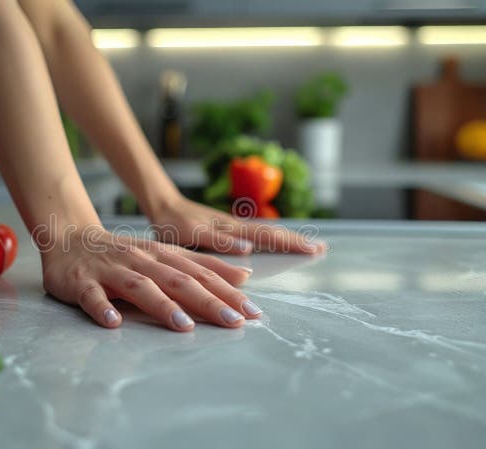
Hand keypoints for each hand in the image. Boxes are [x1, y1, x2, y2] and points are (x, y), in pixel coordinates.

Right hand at [40, 226, 258, 330]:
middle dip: (208, 301)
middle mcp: (142, 261)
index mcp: (163, 256)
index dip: (228, 292)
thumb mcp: (165, 255)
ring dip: (162, 306)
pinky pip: (92, 296)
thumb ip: (201, 266)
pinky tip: (112, 322)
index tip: (253, 312)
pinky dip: (102, 307)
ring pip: (140, 287)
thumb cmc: (123, 253)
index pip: (201, 274)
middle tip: (234, 322)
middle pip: (178, 281)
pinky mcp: (82, 282)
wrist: (69, 237)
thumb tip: (245, 276)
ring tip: (184, 325)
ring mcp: (111, 271)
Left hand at [146, 195, 325, 255]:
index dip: (290, 245)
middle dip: (298, 242)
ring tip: (314, 244)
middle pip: (273, 234)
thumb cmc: (172, 225)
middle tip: (323, 249)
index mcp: (230, 231)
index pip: (268, 238)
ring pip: (268, 232)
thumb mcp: (191, 236)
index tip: (313, 250)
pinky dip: (275, 236)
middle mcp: (237, 226)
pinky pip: (258, 231)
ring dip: (290, 238)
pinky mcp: (229, 225)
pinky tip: (283, 240)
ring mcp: (234, 225)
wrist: (162, 204)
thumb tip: (249, 250)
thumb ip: (219, 243)